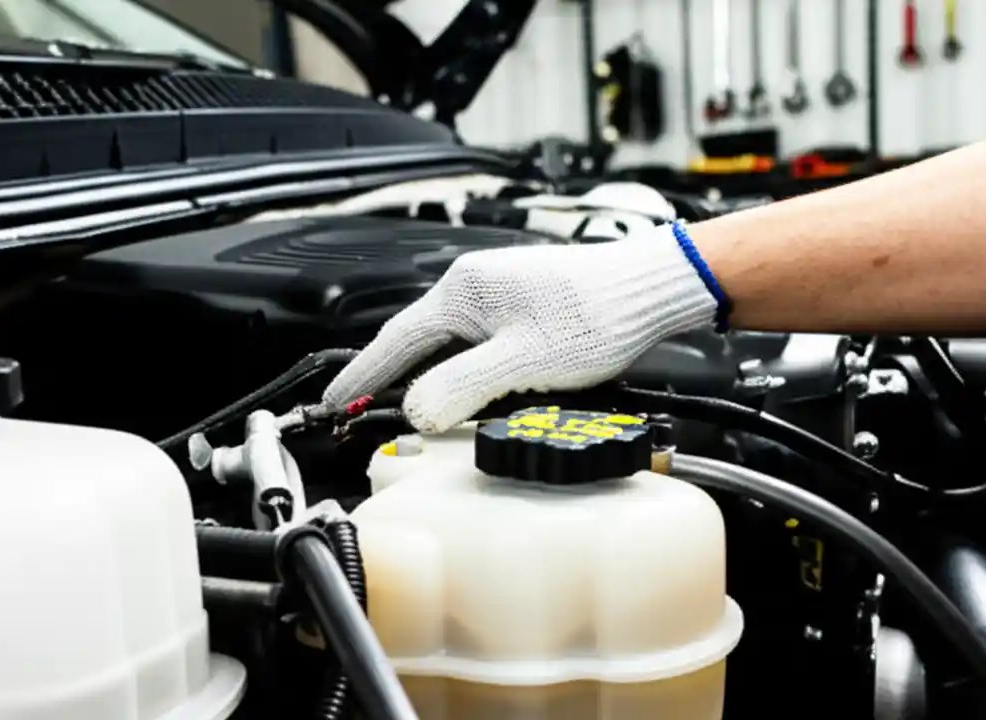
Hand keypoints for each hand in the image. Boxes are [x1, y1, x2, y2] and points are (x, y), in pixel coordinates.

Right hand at [322, 224, 722, 431]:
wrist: (649, 289)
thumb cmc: (596, 316)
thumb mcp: (523, 361)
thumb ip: (464, 387)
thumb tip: (416, 411)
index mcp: (464, 292)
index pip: (396, 340)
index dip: (363, 374)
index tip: (336, 399)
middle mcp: (475, 285)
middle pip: (414, 338)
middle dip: (384, 373)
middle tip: (356, 405)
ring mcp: (499, 292)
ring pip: (444, 340)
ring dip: (420, 372)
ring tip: (397, 402)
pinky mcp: (523, 305)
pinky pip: (471, 340)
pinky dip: (453, 367)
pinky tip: (459, 386)